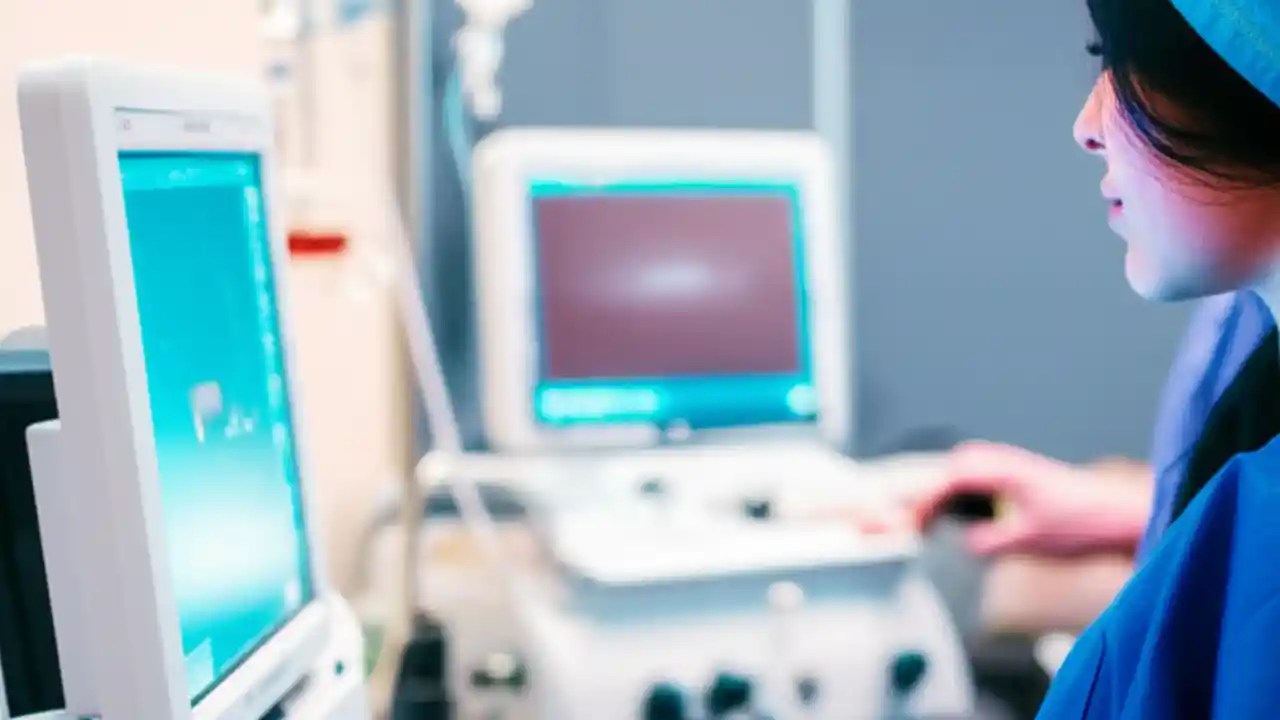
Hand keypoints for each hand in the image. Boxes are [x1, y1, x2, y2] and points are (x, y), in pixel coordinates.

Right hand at [914, 441, 1150, 557]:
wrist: (1122, 513)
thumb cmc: (1084, 520)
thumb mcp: (1029, 539)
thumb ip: (989, 541)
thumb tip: (964, 542)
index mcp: (1003, 470)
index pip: (950, 479)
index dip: (925, 501)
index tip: (912, 524)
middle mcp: (1005, 461)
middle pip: (951, 467)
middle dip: (926, 491)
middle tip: (910, 520)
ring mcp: (1012, 465)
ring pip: (963, 467)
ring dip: (942, 488)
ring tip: (926, 516)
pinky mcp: (1020, 475)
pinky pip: (977, 474)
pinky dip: (958, 489)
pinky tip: (957, 509)